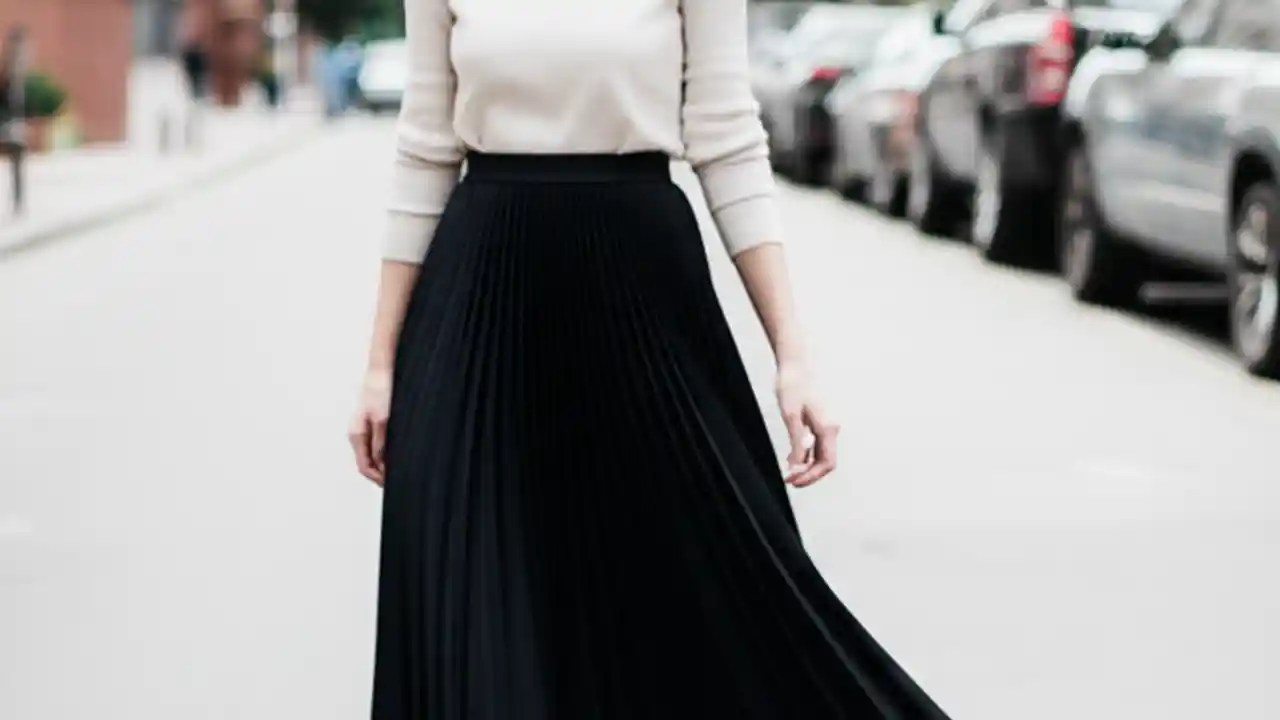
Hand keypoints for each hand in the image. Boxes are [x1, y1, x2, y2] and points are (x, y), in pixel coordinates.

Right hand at [348, 368, 391, 486]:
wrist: (382, 370)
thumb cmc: (381, 391)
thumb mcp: (383, 420)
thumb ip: (381, 443)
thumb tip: (381, 465)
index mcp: (356, 434)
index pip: (364, 466)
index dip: (377, 478)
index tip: (392, 484)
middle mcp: (357, 433)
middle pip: (366, 462)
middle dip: (380, 474)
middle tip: (399, 480)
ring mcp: (364, 428)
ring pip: (372, 454)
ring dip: (383, 464)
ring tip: (400, 468)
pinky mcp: (372, 422)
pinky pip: (376, 444)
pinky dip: (385, 453)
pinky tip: (397, 453)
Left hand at [775, 358, 839, 487]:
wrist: (794, 366)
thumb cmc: (792, 387)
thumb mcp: (790, 416)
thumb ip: (796, 441)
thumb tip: (797, 465)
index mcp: (827, 428)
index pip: (826, 463)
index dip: (811, 476)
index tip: (793, 482)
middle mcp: (831, 428)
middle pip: (826, 462)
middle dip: (809, 475)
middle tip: (789, 481)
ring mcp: (826, 425)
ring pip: (821, 455)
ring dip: (806, 467)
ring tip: (788, 473)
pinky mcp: (818, 422)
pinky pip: (816, 446)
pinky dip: (805, 456)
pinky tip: (792, 460)